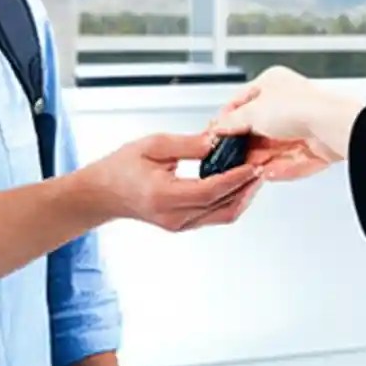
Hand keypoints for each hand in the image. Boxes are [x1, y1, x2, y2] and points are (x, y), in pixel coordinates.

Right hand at [82, 132, 264, 231]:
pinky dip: (230, 199)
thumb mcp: (153, 145)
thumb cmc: (121, 167)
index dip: (237, 177)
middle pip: (224, 206)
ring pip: (224, 214)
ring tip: (254, 174)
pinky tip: (237, 182)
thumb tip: (217, 141)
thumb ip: (188, 144)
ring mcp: (180, 224)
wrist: (103, 193)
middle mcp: (175, 216)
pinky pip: (215, 215)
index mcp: (165, 196)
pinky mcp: (183, 225)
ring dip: (242, 194)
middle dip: (247, 186)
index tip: (253, 165)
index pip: (211, 190)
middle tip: (262, 166)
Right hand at [207, 66, 364, 180]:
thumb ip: (232, 121)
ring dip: (260, 158)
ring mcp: (303, 125)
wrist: (332, 126)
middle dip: (245, 143)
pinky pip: (291, 159)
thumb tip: (220, 126)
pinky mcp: (315, 147)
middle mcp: (289, 102)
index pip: (243, 100)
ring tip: (247, 168)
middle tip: (231, 155)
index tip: (218, 131)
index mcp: (274, 83)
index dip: (229, 117)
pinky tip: (267, 173)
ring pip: (274, 146)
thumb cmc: (300, 107)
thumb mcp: (253, 112)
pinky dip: (279, 167)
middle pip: (259, 126)